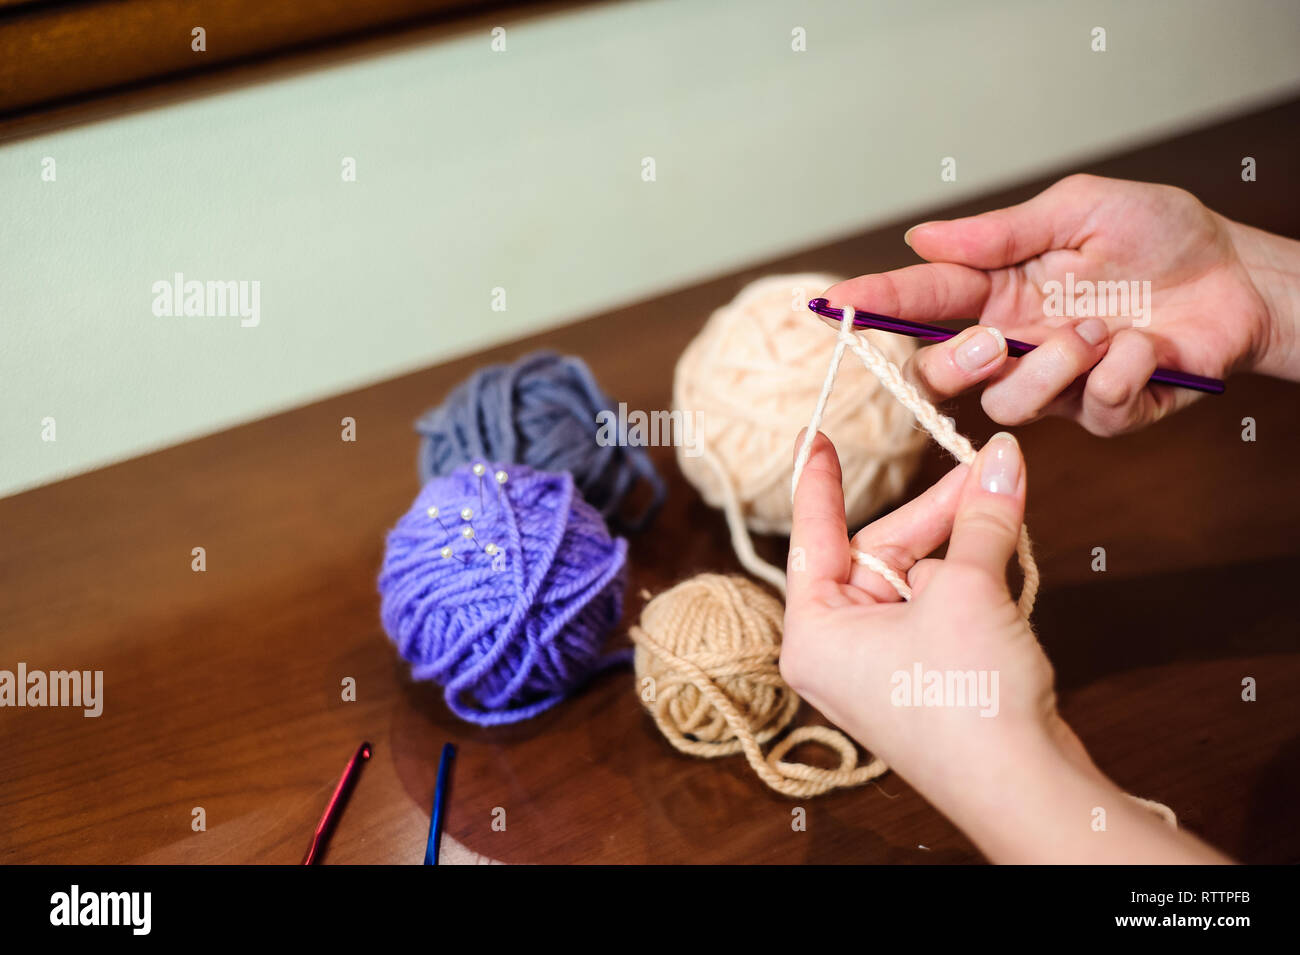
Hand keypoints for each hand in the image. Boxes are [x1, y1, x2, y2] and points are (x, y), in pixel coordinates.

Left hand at [782, 429, 1230, 861]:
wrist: (1024, 789)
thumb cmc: (968, 702)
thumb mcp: (968, 592)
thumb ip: (979, 519)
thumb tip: (1001, 458)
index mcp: (814, 633)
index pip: (814, 539)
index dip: (819, 483)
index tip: (815, 437)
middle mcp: (837, 651)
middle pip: (877, 554)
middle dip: (932, 514)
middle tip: (980, 469)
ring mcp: (880, 668)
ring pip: (914, 579)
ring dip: (957, 546)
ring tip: (1001, 507)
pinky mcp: (922, 678)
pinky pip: (935, 609)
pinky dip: (966, 581)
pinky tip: (1001, 553)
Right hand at [821, 174, 1289, 434]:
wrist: (1239, 276)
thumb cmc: (1159, 234)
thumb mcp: (1078, 209)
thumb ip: (999, 232)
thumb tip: (919, 236)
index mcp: (997, 290)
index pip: (920, 304)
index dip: (875, 307)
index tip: (833, 308)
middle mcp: (1014, 341)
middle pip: (940, 375)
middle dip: (957, 362)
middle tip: (994, 339)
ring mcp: (1056, 383)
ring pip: (1009, 405)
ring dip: (1055, 365)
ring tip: (1103, 328)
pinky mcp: (1104, 412)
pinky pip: (1089, 412)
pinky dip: (1121, 371)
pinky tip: (1147, 345)